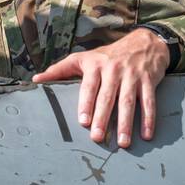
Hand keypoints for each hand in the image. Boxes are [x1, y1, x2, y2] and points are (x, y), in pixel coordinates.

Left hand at [32, 29, 170, 146]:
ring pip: (128, 101)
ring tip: (122, 142)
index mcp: (95, 65)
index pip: (89, 87)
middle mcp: (113, 70)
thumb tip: (36, 80)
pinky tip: (146, 135)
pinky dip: (149, 119)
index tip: (83, 122)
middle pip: (107, 97)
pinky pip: (148, 101)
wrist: (143, 43)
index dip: (86, 104)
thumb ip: (60, 69)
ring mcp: (132, 75)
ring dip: (125, 123)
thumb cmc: (108, 55)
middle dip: (103, 118)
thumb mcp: (84, 57)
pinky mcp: (148, 81)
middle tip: (98, 137)